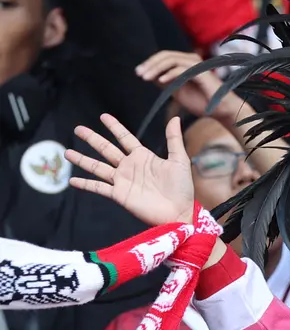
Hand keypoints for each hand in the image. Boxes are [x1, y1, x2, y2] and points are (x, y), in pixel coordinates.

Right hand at [65, 114, 196, 225]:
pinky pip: (98, 188)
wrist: (179, 212)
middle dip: (92, 139)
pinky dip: (85, 184)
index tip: (103, 116)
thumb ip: (174, 140)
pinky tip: (72, 180)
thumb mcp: (179, 160)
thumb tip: (175, 118)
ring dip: (82, 160)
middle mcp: (129, 167)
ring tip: (67, 152)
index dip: (114, 127)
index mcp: (143, 157)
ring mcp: (122, 181)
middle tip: (78, 129)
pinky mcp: (119, 195)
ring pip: (98, 167)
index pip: (125, 138)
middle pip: (106, 149)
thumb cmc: (182, 189)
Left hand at [136, 50, 241, 120]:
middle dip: (150, 64)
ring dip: (156, 68)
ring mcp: (197, 65)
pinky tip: (160, 81)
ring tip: (146, 77)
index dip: (150, 63)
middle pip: (166, 55)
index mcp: (186, 62)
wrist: (222, 111)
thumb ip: (166, 82)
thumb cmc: (203, 102)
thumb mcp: (178, 91)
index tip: (139, 73)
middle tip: (139, 74)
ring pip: (171, 60)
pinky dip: (169, 74)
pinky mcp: (201, 73)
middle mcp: (192, 60)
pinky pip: (181, 69)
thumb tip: (150, 75)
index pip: (164, 57)